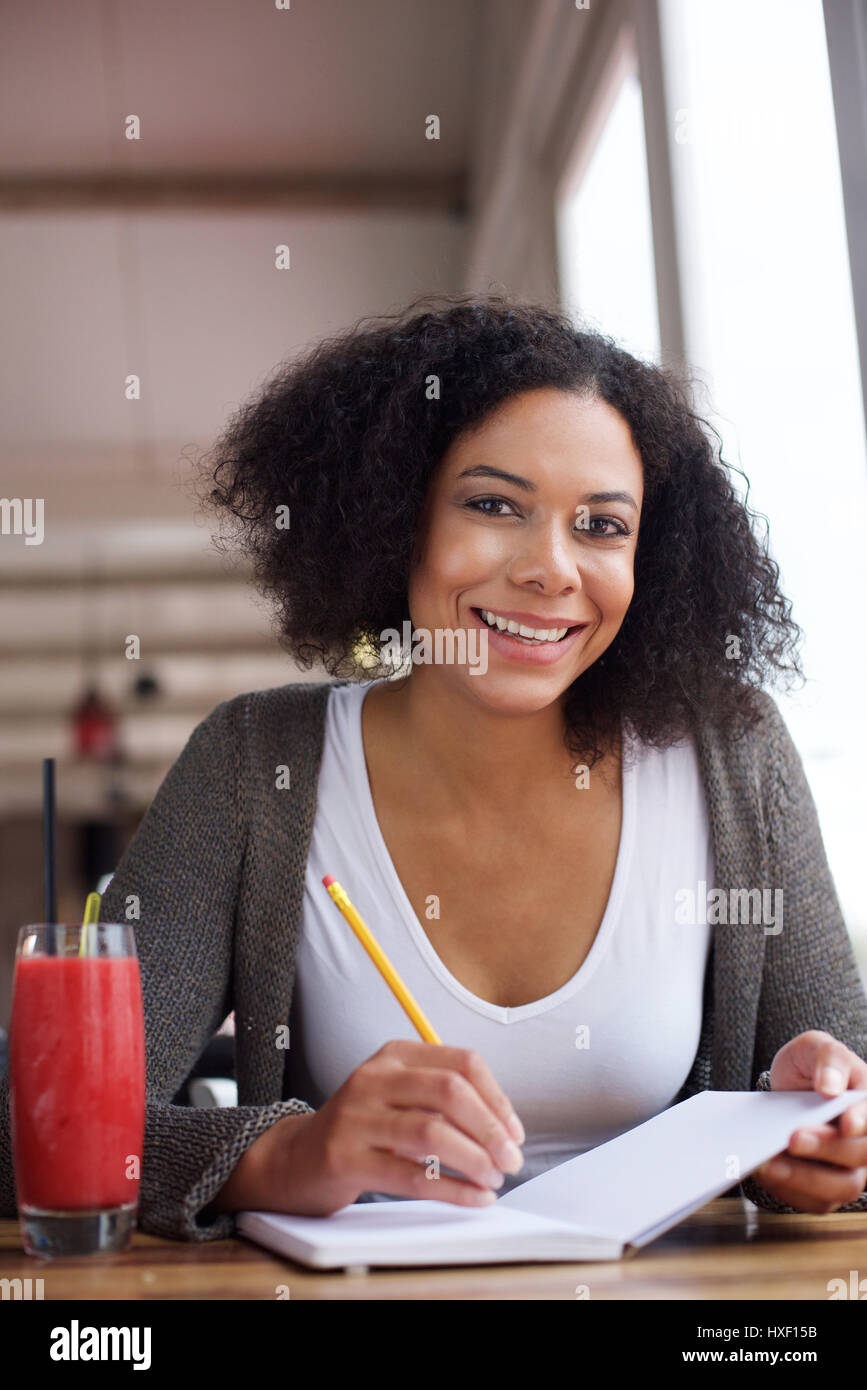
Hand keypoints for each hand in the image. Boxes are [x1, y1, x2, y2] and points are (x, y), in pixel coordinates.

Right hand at [216, 1040, 524, 1216]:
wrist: (295, 1159)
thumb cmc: (362, 1129)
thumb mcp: (397, 1095)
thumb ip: (441, 1096)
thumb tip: (504, 1124)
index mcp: (393, 1055)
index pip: (461, 1063)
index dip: (497, 1098)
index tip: (515, 1131)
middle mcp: (373, 1078)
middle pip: (450, 1093)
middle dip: (491, 1128)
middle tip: (511, 1159)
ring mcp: (355, 1117)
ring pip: (432, 1133)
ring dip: (474, 1160)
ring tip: (492, 1179)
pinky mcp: (344, 1158)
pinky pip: (411, 1176)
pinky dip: (452, 1191)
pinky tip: (473, 1199)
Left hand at [751, 1030, 866, 1212]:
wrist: (790, 1089)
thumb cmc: (810, 1067)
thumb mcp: (815, 1047)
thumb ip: (828, 1059)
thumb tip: (831, 1086)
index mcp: (866, 1102)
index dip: (863, 1119)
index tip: (846, 1123)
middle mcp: (865, 1139)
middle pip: (860, 1155)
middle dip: (825, 1148)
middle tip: (792, 1138)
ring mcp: (851, 1167)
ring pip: (842, 1186)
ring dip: (804, 1178)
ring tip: (770, 1163)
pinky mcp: (828, 1188)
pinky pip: (816, 1201)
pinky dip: (791, 1191)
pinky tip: (767, 1174)